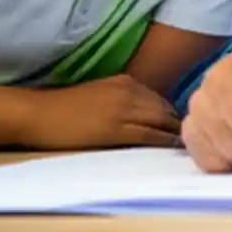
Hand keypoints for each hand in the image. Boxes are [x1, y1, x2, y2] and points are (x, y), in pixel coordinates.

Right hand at [19, 74, 180, 149]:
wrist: (38, 113)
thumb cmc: (65, 108)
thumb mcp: (100, 93)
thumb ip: (124, 99)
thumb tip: (147, 114)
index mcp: (126, 82)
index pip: (161, 99)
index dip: (172, 115)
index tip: (182, 128)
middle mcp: (129, 92)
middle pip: (166, 110)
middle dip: (178, 125)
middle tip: (192, 138)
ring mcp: (123, 110)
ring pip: (162, 121)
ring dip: (175, 134)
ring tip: (187, 146)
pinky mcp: (116, 129)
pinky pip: (150, 135)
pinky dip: (164, 142)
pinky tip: (172, 149)